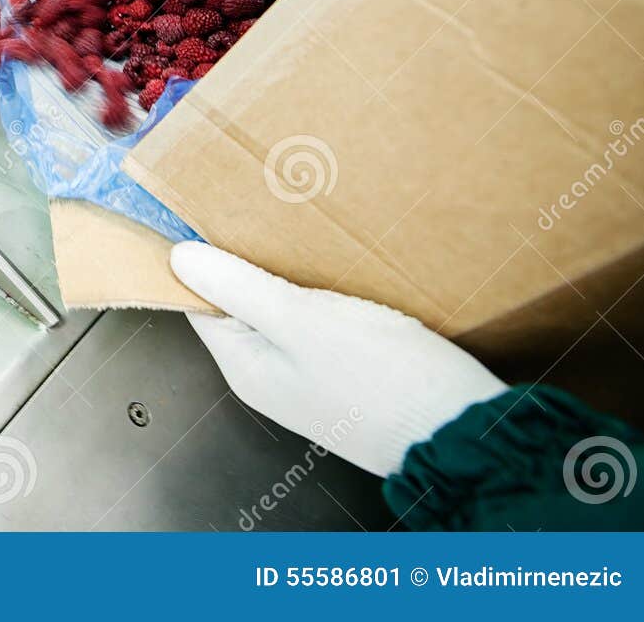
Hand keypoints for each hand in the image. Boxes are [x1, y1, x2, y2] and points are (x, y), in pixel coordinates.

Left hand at [171, 241, 506, 476]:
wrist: (463, 433)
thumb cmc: (383, 384)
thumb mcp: (302, 322)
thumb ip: (240, 288)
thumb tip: (180, 259)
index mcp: (246, 366)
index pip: (200, 302)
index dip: (200, 259)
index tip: (203, 213)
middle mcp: (270, 376)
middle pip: (240, 304)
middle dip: (247, 261)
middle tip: (256, 210)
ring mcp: (311, 377)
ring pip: (283, 311)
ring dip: (289, 275)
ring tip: (298, 232)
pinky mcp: (350, 373)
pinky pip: (321, 323)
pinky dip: (324, 294)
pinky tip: (340, 269)